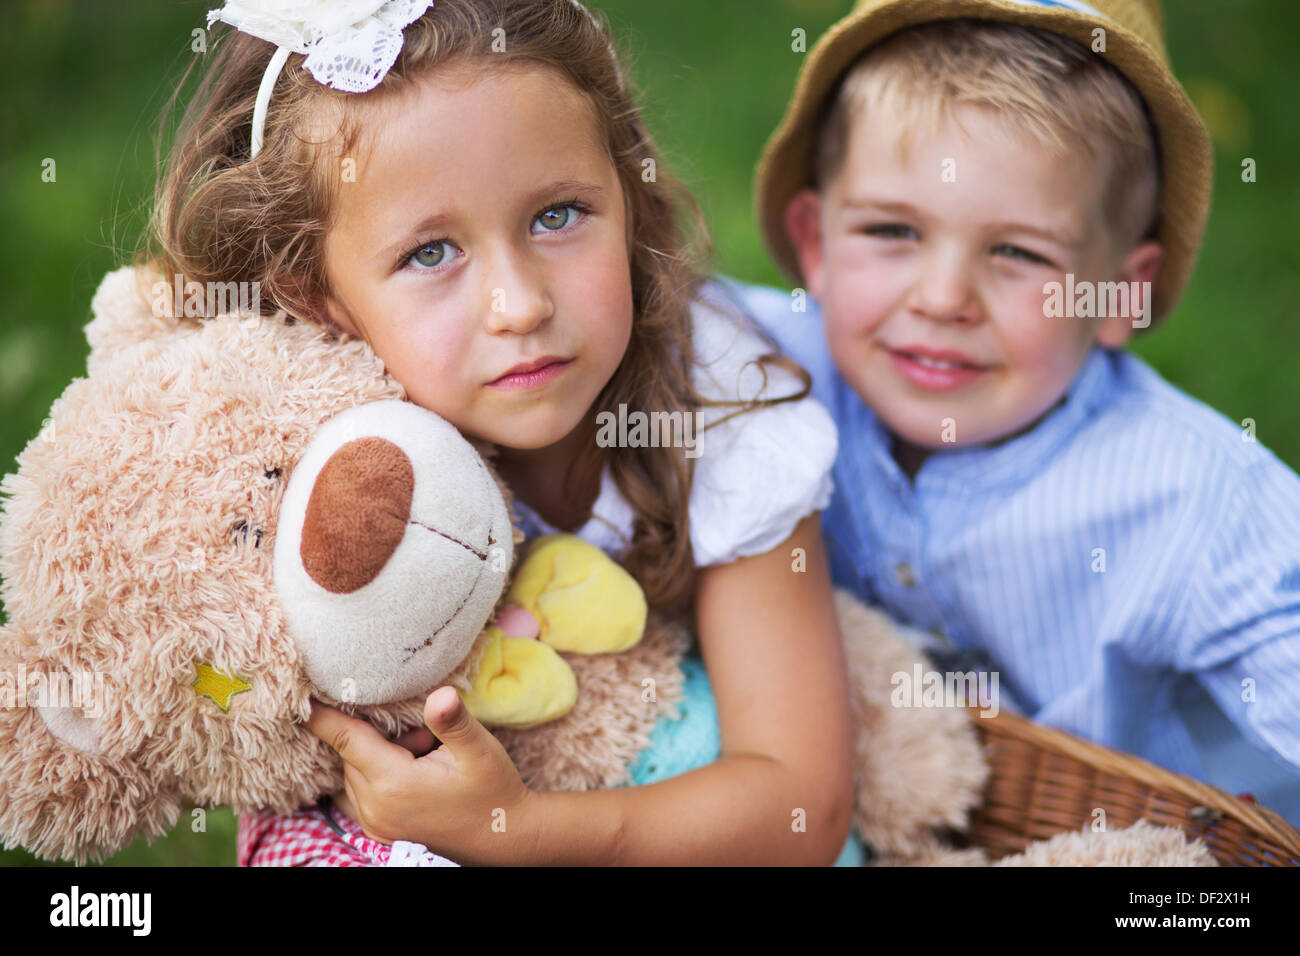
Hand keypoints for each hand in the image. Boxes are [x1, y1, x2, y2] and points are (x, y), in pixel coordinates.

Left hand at [307, 687, 537, 864]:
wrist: (504, 838)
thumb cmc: (493, 790)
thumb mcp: (479, 749)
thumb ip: (453, 721)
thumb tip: (440, 694)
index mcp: (393, 784)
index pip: (344, 739)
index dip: (322, 714)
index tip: (303, 690)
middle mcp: (375, 807)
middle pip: (351, 752)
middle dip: (378, 734)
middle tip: (422, 735)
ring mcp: (374, 823)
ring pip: (355, 771)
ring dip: (378, 754)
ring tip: (422, 755)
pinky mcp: (379, 830)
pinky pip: (360, 791)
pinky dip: (377, 772)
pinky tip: (413, 770)